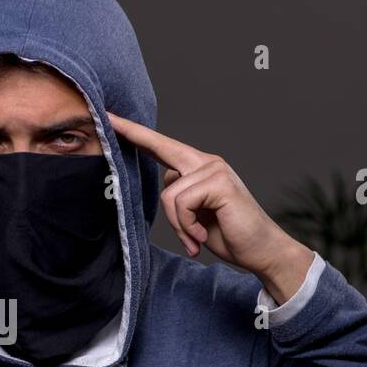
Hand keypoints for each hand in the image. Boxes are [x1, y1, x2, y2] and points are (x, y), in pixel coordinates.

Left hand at [106, 112, 314, 304]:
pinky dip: (187, 227)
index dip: (137, 133)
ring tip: (195, 237)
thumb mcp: (195, 215)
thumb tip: (166, 188)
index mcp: (198, 167)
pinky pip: (181, 204)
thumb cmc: (228, 234)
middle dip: (132, 134)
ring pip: (169, 195)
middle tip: (106, 116)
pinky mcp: (219, 183)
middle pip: (160, 147)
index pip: (163, 147)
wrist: (261, 250)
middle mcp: (206, 162)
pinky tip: (202, 236)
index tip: (111, 118)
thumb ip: (180, 198)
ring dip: (178, 225)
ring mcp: (214, 169)